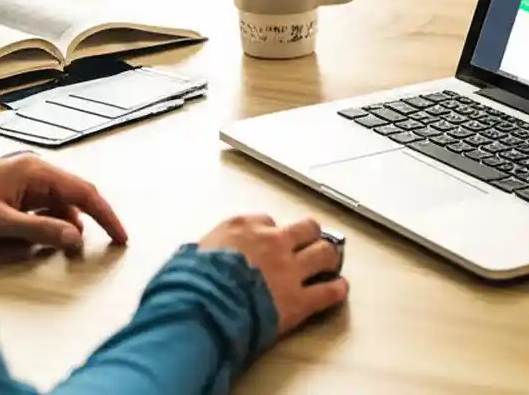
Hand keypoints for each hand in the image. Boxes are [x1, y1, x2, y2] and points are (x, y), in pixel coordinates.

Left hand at [0, 155, 128, 249]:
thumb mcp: (2, 222)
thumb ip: (41, 230)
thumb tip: (76, 239)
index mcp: (36, 171)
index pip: (84, 192)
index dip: (106, 215)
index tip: (121, 237)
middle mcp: (35, 170)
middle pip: (76, 195)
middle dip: (94, 219)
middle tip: (111, 243)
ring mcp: (25, 179)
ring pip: (61, 202)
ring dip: (69, 224)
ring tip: (72, 248)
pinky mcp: (15, 189)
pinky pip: (44, 205)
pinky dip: (52, 222)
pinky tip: (50, 237)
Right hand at [199, 215, 348, 335]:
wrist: (203, 308)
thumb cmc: (191, 284)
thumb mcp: (189, 255)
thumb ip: (204, 251)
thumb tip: (196, 256)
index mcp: (243, 228)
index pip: (267, 220)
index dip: (271, 231)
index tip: (271, 238)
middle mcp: (272, 242)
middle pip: (306, 228)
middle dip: (309, 234)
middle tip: (311, 241)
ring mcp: (289, 269)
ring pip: (325, 252)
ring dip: (329, 257)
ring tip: (331, 262)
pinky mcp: (299, 299)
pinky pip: (329, 291)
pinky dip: (336, 290)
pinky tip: (338, 289)